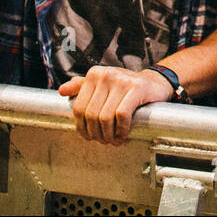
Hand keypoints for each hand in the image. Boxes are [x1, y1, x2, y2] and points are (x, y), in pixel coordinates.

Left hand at [58, 65, 172, 144]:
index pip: (79, 107)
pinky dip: (120, 130)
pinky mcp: (136, 88)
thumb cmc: (126, 87)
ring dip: (108, 135)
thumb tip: (62, 91)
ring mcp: (121, 80)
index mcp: (94, 74)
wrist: (154, 83)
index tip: (89, 137)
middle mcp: (106, 75)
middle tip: (103, 141)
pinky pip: (122, 115)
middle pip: (91, 114)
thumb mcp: (103, 85)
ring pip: (105, 117)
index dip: (82, 127)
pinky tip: (122, 136)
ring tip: (112, 141)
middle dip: (96, 133)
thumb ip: (82, 87)